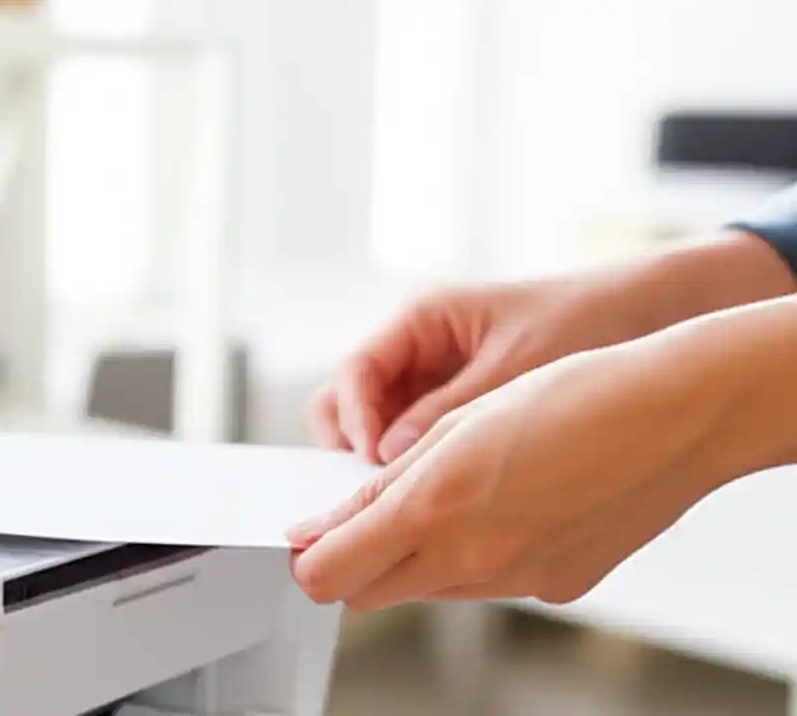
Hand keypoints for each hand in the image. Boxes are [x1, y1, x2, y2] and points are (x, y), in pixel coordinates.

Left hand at [291, 344, 729, 609]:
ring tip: (457, 490)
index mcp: (434, 509)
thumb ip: (381, 489)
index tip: (309, 535)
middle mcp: (472, 558)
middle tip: (367, 513)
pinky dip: (476, 555)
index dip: (310, 559)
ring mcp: (518, 579)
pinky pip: (488, 583)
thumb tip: (320, 530)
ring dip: (417, 554)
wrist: (678, 413)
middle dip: (356, 559)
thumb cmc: (570, 395)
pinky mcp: (557, 586)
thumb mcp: (457, 425)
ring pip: (430, 587)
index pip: (330, 574)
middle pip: (371, 591)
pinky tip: (511, 505)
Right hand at [308, 233, 795, 463]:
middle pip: (352, 401)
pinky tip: (439, 497)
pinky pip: (418, 442)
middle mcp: (419, 349)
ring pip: (379, 427)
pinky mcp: (458, 410)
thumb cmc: (587, 318)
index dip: (355, 418)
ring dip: (383, 462)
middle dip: (354, 444)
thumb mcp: (515, 367)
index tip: (372, 461)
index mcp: (423, 319)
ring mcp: (436, 381)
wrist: (651, 312)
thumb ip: (449, 409)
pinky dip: (417, 468)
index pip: (356, 372)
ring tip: (408, 499)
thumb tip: (389, 461)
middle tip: (375, 488)